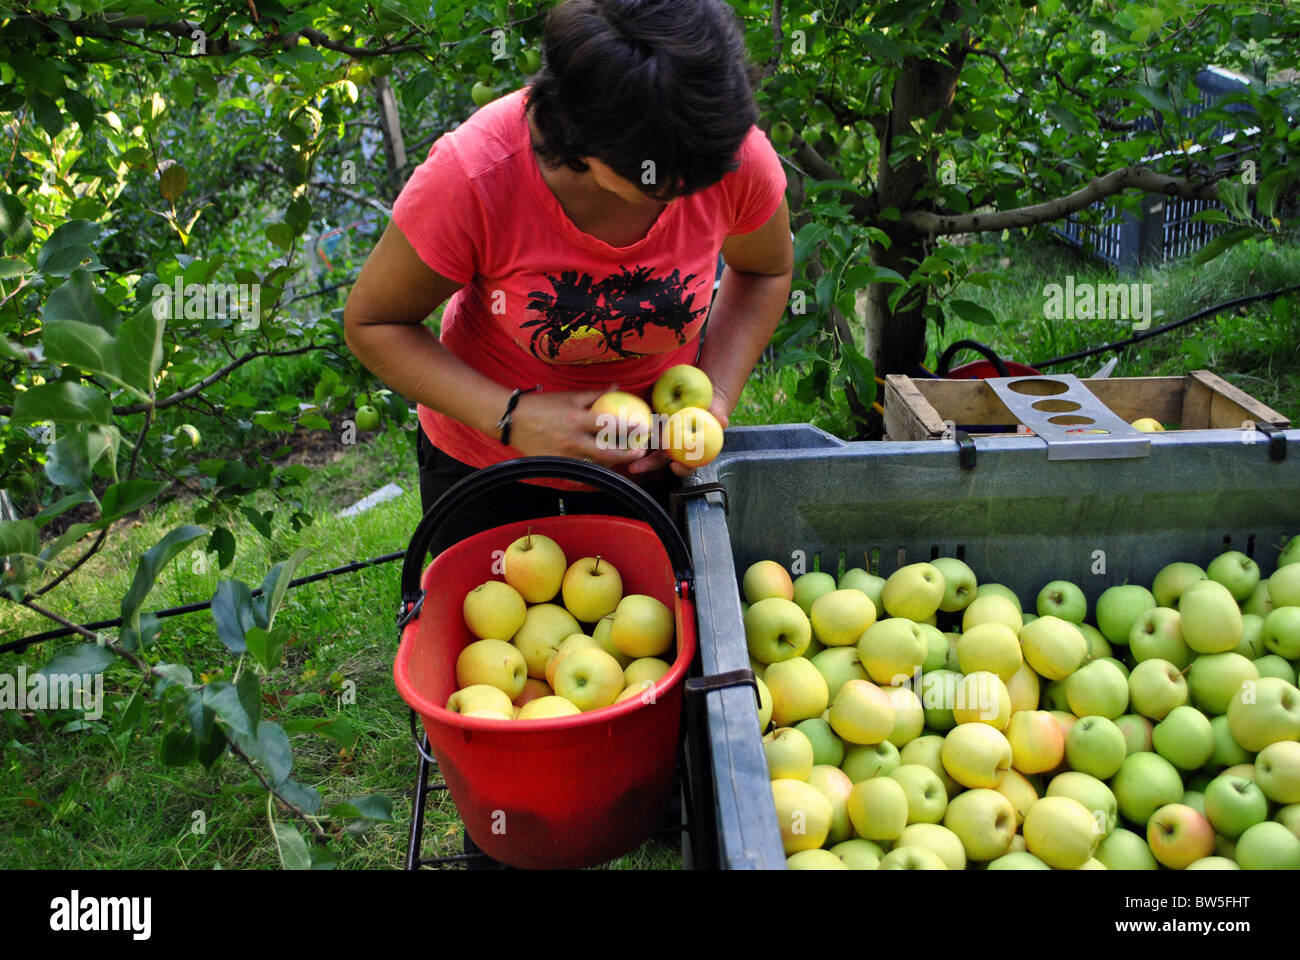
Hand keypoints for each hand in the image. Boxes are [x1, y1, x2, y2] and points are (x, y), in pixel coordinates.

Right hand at [507, 389, 647, 468]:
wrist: (512, 419)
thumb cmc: (542, 405)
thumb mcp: (569, 397)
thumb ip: (595, 395)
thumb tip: (617, 388)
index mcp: (576, 418)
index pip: (609, 424)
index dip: (629, 427)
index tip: (644, 428)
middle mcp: (572, 439)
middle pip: (606, 453)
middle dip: (626, 455)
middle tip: (640, 452)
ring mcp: (564, 455)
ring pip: (594, 466)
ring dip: (611, 465)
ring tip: (623, 460)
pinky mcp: (556, 466)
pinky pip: (579, 474)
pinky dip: (591, 474)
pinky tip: (602, 472)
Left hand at [627, 388, 732, 477]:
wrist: (695, 390)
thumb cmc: (707, 403)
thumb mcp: (713, 406)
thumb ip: (717, 413)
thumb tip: (722, 422)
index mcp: (689, 447)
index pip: (687, 464)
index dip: (682, 468)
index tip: (675, 466)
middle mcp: (672, 445)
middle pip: (659, 460)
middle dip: (647, 465)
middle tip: (635, 467)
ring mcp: (658, 437)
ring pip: (644, 448)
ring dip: (632, 452)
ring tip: (618, 454)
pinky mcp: (647, 426)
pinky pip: (636, 432)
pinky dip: (626, 434)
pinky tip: (615, 433)